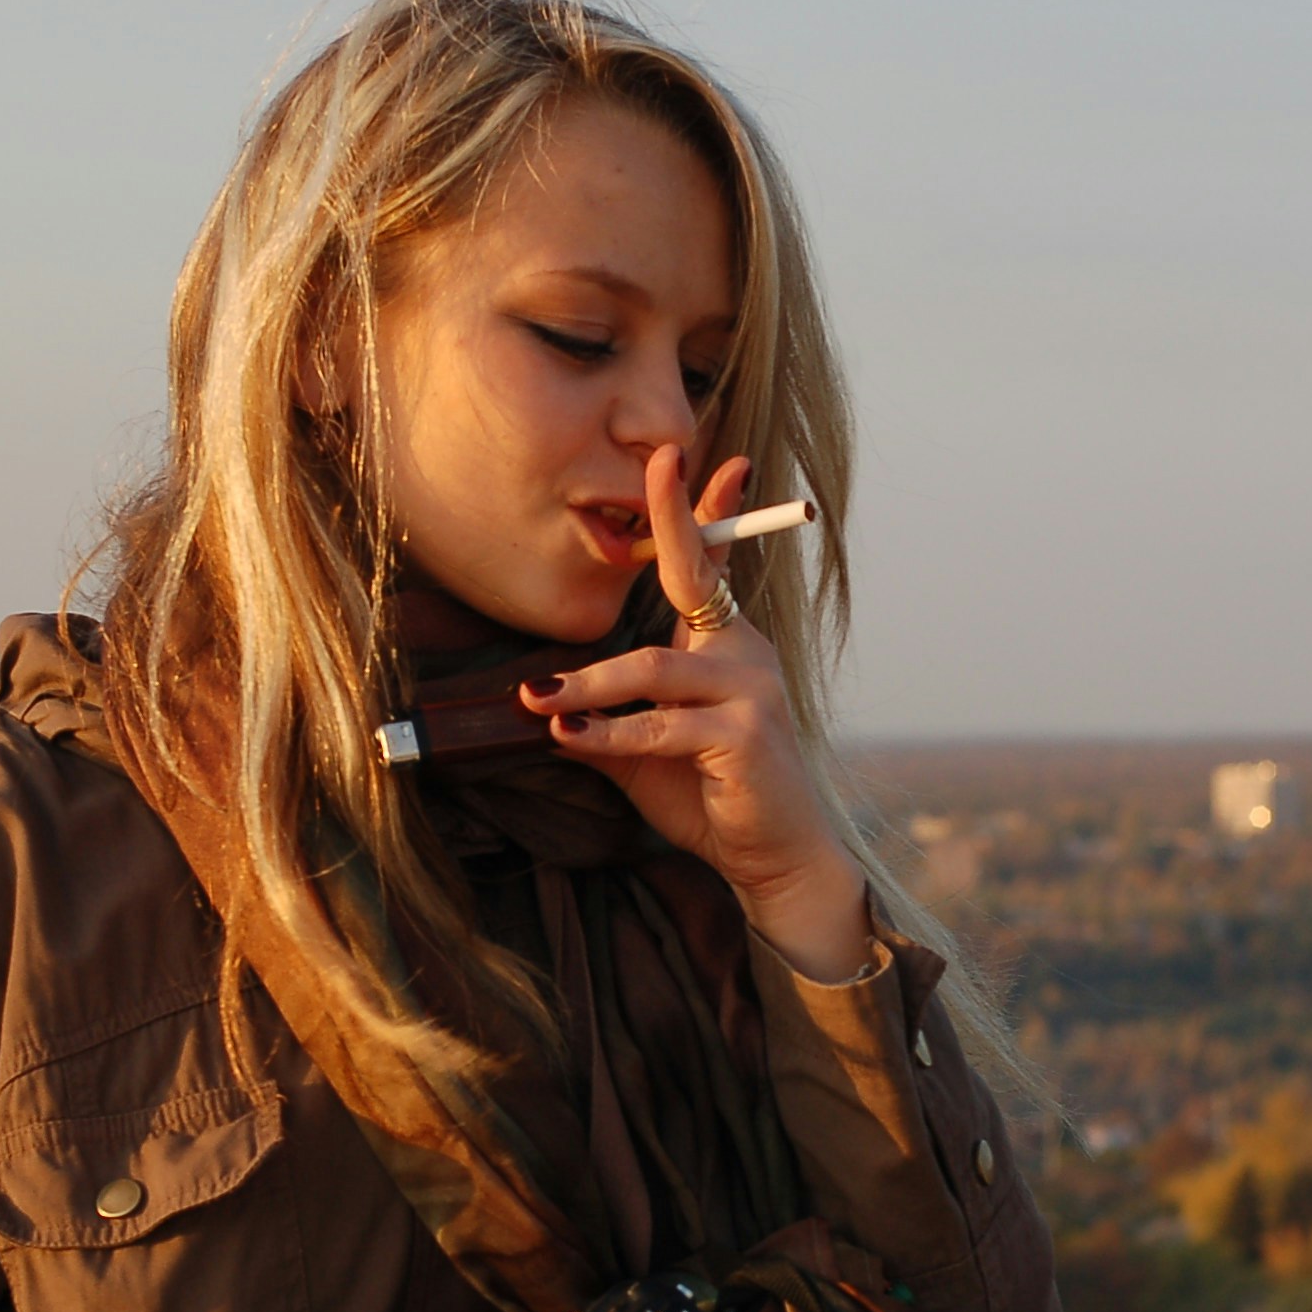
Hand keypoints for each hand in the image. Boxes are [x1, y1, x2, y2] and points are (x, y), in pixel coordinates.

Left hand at [522, 444, 872, 980]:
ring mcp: (750, 689)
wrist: (773, 857)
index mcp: (726, 645)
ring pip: (653, 667)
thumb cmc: (714, 798)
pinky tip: (569, 734)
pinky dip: (608, 731)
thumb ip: (606, 718)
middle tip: (659, 459)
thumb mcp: (646, 753)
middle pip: (698, 576)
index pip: (711, 566)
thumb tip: (543, 702)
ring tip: (538, 699)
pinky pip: (659, 725)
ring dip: (589, 684)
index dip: (704, 510)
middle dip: (678, 515)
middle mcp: (744, 652)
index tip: (689, 454)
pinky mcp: (745, 732)